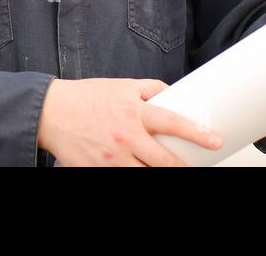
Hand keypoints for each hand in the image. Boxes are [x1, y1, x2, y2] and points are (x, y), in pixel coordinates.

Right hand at [37, 77, 223, 165]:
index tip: (214, 141)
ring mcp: (112, 159)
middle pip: (165, 161)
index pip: (173, 123)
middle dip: (183, 167)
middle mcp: (125, 137)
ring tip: (165, 168)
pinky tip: (138, 169)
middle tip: (192, 166)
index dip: (198, 133)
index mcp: (133, 112)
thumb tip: (172, 95)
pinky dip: (134, 174)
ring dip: (159, 173)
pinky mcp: (99, 171)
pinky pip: (124, 178)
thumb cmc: (87, 98)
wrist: (51, 112)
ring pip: (146, 175)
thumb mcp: (121, 86)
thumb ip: (149, 89)